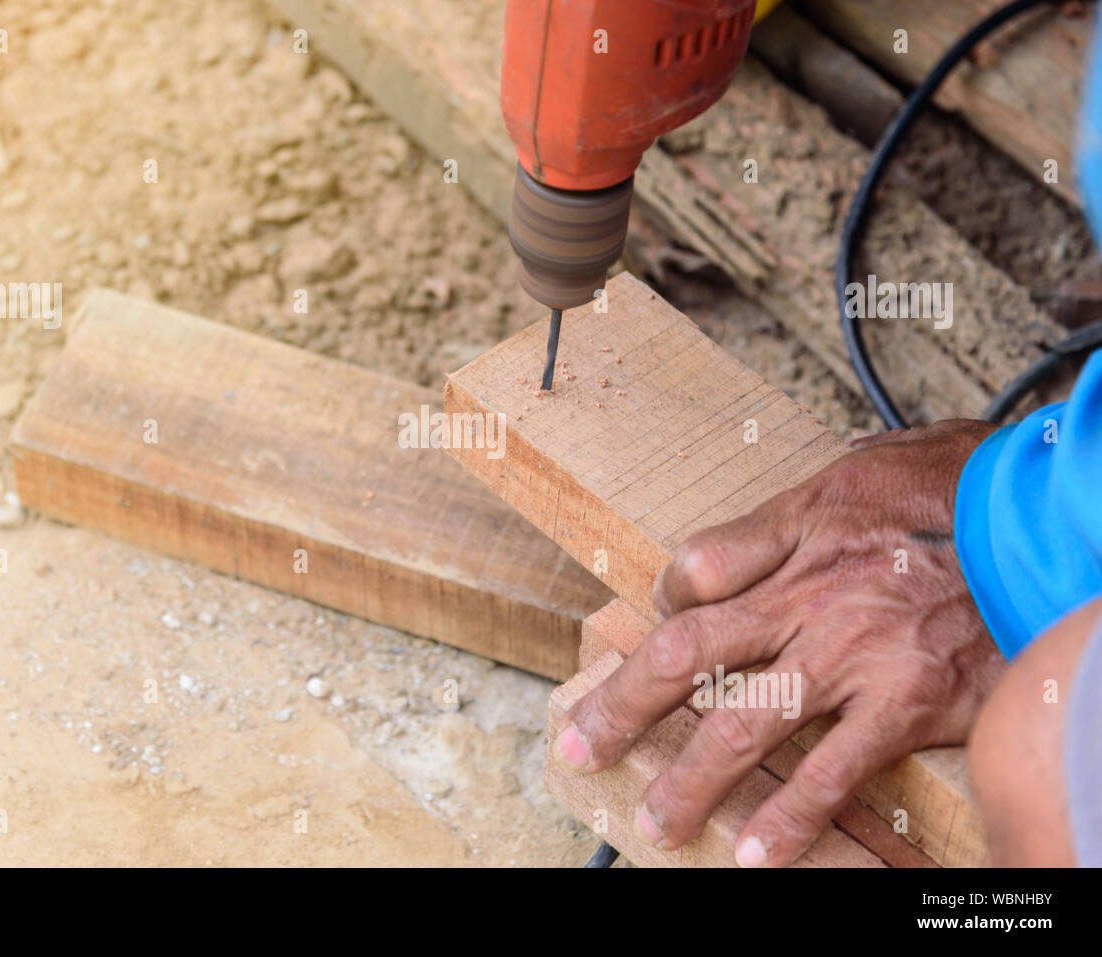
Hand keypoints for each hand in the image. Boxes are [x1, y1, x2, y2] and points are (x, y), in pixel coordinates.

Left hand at [553, 419, 1007, 865]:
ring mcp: (853, 653)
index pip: (692, 576)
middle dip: (625, 706)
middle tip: (581, 744)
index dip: (660, 610)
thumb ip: (790, 511)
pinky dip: (792, 816)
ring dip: (693, 780)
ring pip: (745, 724)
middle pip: (687, 654)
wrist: (1050, 516)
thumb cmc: (960, 485)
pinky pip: (835, 770)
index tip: (653, 635)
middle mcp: (807, 596)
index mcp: (794, 533)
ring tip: (657, 820)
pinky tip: (757, 851)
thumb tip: (733, 541)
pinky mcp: (908, 700)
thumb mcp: (861, 468)